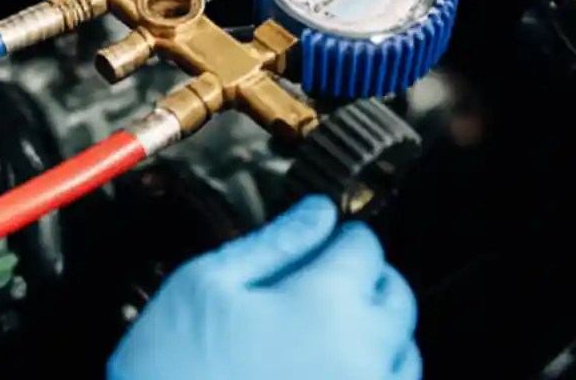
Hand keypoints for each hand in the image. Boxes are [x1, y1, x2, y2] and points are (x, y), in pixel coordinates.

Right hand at [107, 196, 420, 379]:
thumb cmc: (172, 373)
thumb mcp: (207, 283)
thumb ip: (273, 241)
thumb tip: (316, 212)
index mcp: (327, 304)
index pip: (364, 243)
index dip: (336, 234)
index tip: (317, 240)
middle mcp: (364, 354)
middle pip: (395, 293)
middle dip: (362, 278)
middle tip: (316, 281)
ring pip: (403, 348)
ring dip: (373, 330)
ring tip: (319, 332)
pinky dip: (373, 373)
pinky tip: (325, 370)